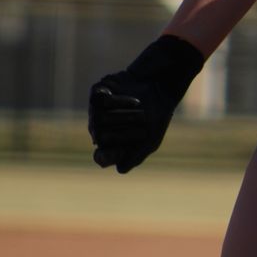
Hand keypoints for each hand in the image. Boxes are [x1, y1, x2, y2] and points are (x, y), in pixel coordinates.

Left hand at [88, 35, 203, 173]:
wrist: (160, 86)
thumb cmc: (156, 116)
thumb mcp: (151, 140)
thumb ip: (137, 155)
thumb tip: (120, 169)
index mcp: (113, 145)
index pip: (101, 157)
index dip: (105, 156)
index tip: (107, 155)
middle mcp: (100, 130)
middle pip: (102, 137)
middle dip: (126, 132)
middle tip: (143, 126)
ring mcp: (96, 112)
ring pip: (100, 119)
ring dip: (127, 116)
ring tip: (142, 112)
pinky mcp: (98, 94)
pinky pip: (102, 102)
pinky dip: (122, 102)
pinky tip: (134, 101)